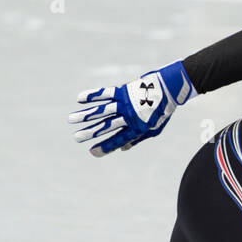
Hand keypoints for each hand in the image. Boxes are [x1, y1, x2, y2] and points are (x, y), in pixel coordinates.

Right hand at [69, 61, 193, 156]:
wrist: (169, 89)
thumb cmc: (162, 112)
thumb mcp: (154, 130)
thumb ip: (137, 139)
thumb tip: (122, 149)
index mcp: (137, 128)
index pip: (117, 140)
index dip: (105, 147)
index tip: (92, 152)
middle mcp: (129, 116)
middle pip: (106, 126)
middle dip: (90, 132)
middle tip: (76, 137)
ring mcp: (125, 103)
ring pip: (102, 110)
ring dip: (86, 116)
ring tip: (71, 119)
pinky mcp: (123, 90)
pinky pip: (105, 93)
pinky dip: (92, 96)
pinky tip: (79, 99)